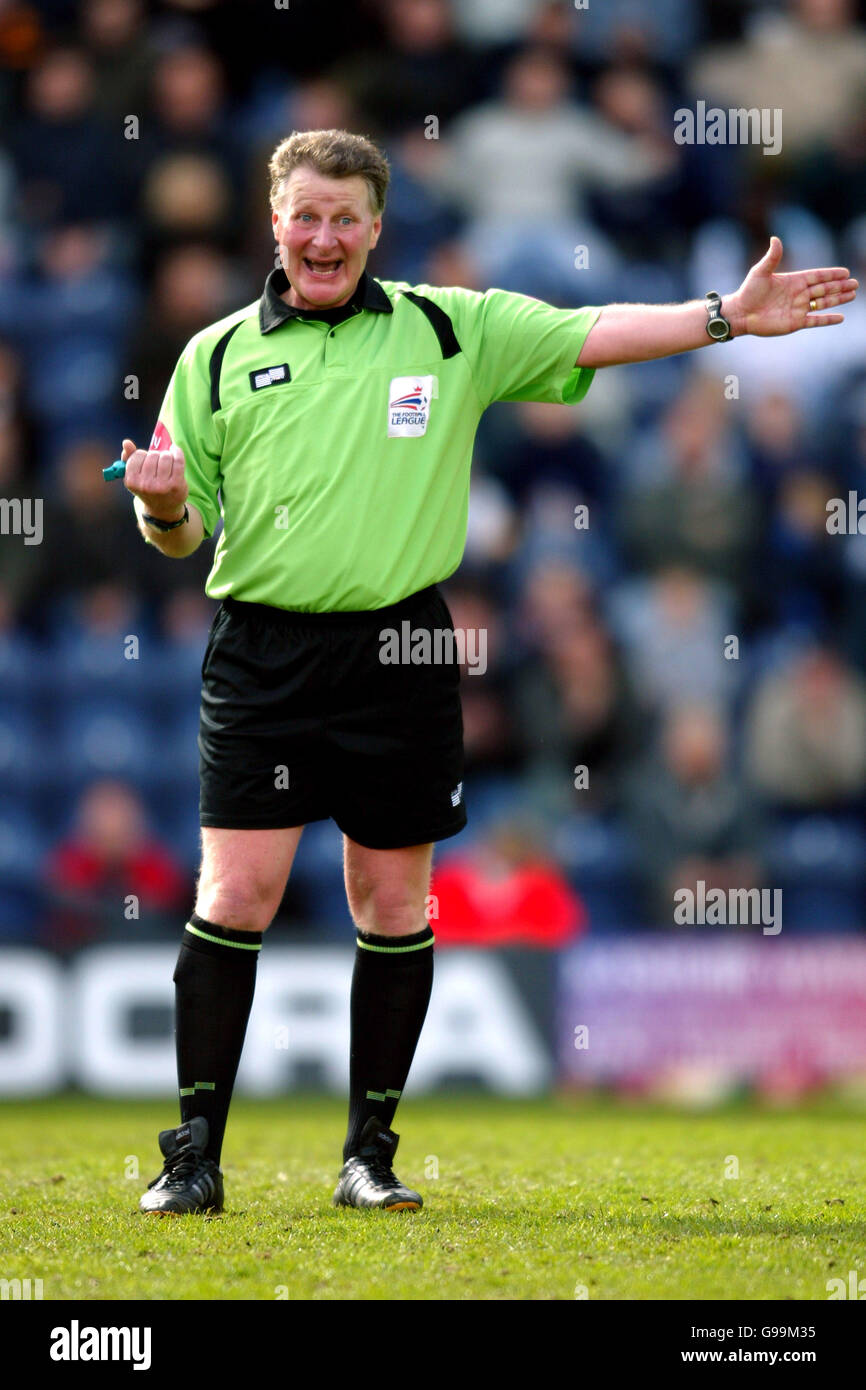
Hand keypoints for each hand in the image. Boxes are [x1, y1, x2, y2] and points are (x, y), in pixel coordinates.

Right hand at [121, 438, 188, 519]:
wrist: (163, 508)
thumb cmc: (148, 487)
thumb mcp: (135, 476)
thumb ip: (128, 458)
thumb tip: (126, 442)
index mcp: (132, 481)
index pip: (138, 455)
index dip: (143, 455)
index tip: (146, 461)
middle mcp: (145, 485)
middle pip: (152, 455)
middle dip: (156, 455)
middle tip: (157, 463)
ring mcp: (162, 486)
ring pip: (165, 456)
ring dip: (167, 455)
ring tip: (166, 462)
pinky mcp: (176, 484)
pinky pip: (178, 460)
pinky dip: (177, 452)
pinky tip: (175, 453)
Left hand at [727, 235, 858, 337]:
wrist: (740, 313)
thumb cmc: (749, 291)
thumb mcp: (760, 272)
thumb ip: (772, 257)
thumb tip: (775, 238)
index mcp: (794, 281)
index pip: (817, 276)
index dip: (831, 274)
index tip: (845, 271)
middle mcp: (799, 294)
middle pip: (824, 289)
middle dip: (840, 286)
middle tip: (855, 283)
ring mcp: (798, 309)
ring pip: (823, 303)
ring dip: (838, 299)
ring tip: (852, 295)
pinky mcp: (795, 323)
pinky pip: (815, 321)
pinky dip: (828, 320)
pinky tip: (840, 317)